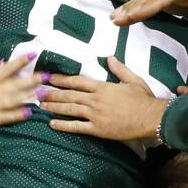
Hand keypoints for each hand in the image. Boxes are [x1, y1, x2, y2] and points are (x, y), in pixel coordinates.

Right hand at [0, 51, 42, 131]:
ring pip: (14, 100)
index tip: (33, 54)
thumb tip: (5, 63)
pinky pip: (6, 117)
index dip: (21, 61)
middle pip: (15, 84)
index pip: (7, 68)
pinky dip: (17, 115)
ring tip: (43, 92)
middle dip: (31, 79)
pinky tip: (29, 112)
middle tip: (47, 75)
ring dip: (29, 96)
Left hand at [41, 56, 166, 140]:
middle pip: (69, 95)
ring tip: (41, 106)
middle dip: (52, 93)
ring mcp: (95, 114)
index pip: (77, 81)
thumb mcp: (133, 80)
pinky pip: (77, 127)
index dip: (61, 79)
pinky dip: (64, 125)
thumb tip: (110, 58)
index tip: (50, 77)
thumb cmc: (144, 99)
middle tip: (37, 92)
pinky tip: (53, 124)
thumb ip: (119, 69)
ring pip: (70, 109)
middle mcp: (95, 99)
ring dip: (54, 107)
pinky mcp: (98, 129)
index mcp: (102, 87)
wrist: (151, 117)